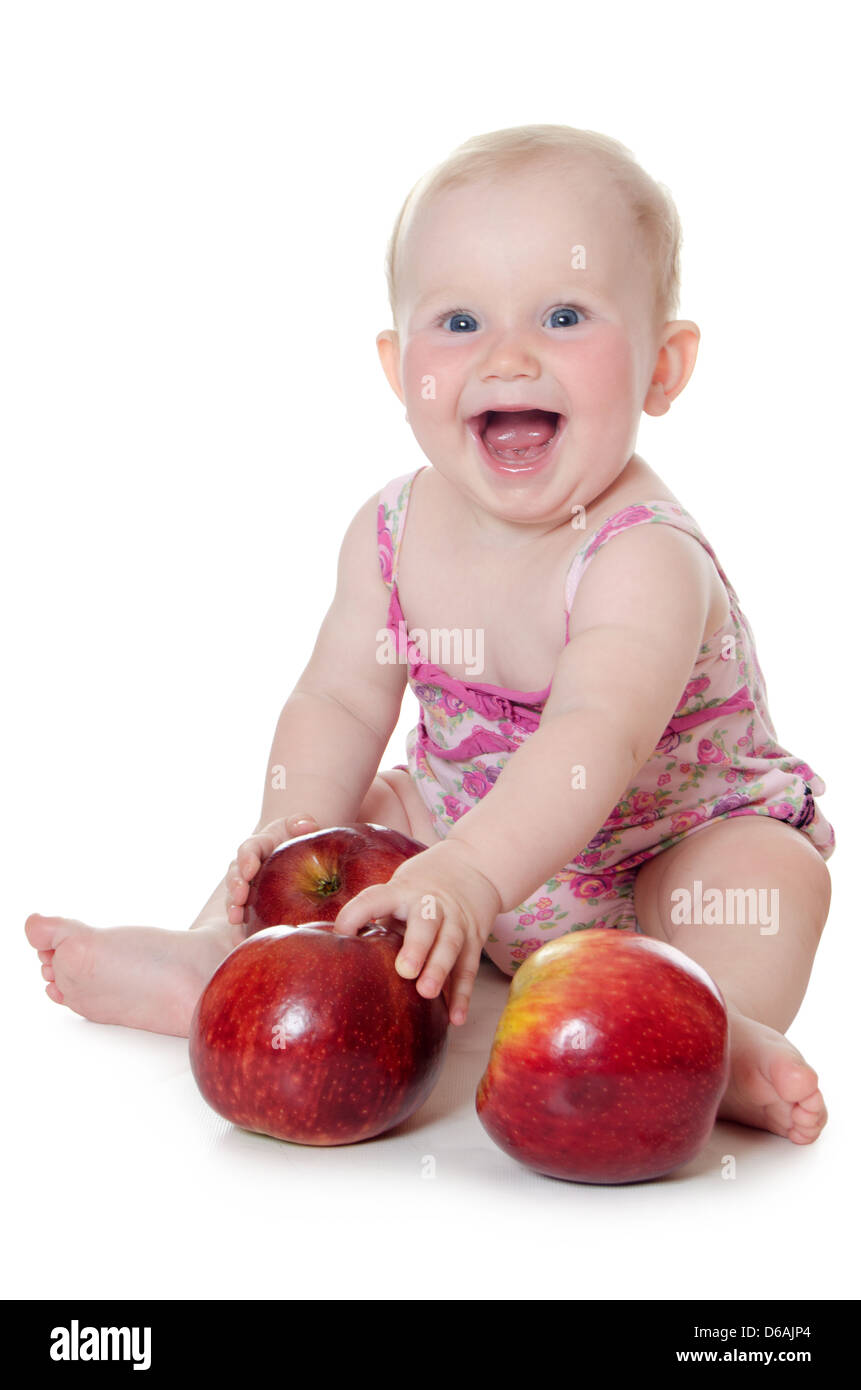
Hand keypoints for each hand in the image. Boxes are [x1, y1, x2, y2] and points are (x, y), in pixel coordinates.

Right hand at [225, 814, 318, 926]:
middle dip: (235, 887)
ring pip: (234, 898)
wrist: (294, 856)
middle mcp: (246, 868)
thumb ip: (301, 822)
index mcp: (257, 846)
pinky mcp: (250, 907)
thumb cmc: (296, 839)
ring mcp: (246, 888)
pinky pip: (243, 919)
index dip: (247, 859)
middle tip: (239, 898)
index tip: (250, 869)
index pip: (248, 850)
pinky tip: (242, 941)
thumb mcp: (299, 825)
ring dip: (233, 909)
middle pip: (236, 876)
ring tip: (236, 920)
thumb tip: (307, 825)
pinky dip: (240, 930)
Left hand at [332, 838, 501, 1026]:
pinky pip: (468, 968)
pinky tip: (455, 1017)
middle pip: (426, 922)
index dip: (357, 914)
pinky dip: (463, 994)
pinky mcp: (474, 938)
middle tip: (405, 971)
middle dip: (417, 946)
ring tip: (427, 992)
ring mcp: (456, 921)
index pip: (376, 898)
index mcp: (403, 891)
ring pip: (450, 944)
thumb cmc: (422, 886)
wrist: (475, 865)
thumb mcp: (398, 890)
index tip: (341, 934)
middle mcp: (431, 904)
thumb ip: (377, 916)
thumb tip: (337, 949)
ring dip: (440, 969)